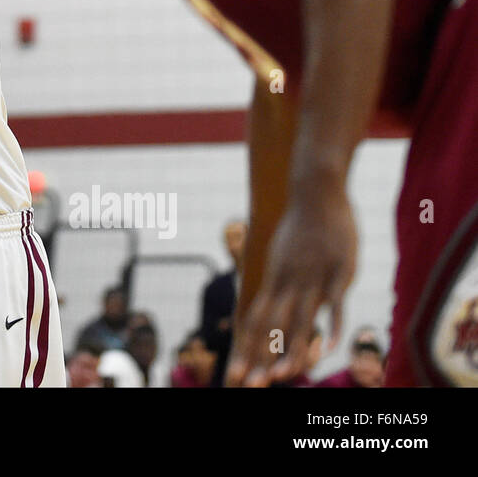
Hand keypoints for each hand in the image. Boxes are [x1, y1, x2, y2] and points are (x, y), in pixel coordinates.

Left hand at [227, 188, 356, 386]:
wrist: (315, 190)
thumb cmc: (302, 225)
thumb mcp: (284, 255)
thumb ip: (282, 282)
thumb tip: (276, 303)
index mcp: (274, 278)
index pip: (256, 321)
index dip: (247, 349)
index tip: (236, 373)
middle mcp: (288, 281)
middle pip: (273, 327)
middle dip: (261, 358)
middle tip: (251, 385)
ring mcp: (313, 277)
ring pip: (301, 320)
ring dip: (292, 349)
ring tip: (284, 376)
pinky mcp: (339, 271)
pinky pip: (335, 304)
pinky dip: (331, 326)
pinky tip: (330, 347)